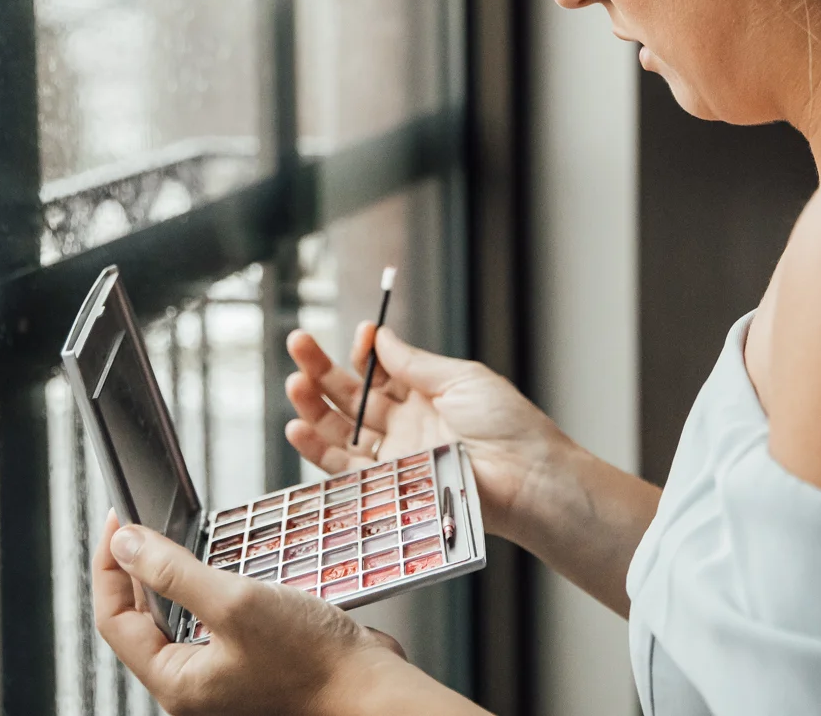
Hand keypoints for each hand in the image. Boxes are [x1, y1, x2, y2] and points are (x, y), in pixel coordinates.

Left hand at [93, 513, 407, 715]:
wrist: (370, 688)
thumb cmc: (313, 660)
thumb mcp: (235, 603)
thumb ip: (174, 572)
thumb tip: (126, 545)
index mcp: (176, 682)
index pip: (114, 619)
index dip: (110, 565)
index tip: (118, 521)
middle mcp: (193, 686)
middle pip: (140, 621)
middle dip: (135, 570)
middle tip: (140, 524)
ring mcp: (220, 677)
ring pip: (175, 621)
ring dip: (172, 578)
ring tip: (172, 539)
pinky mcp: (248, 664)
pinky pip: (209, 624)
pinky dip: (206, 591)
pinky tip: (220, 568)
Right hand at [284, 325, 569, 543]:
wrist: (525, 478)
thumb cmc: (507, 425)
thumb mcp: (461, 379)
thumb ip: (413, 362)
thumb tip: (381, 336)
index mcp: (428, 394)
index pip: (383, 369)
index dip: (366, 351)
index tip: (360, 334)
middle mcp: (408, 424)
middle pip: (354, 396)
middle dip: (323, 370)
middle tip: (299, 344)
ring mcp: (397, 455)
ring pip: (343, 430)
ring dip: (314, 406)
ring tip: (295, 382)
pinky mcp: (389, 486)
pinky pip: (344, 468)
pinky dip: (317, 449)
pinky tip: (298, 427)